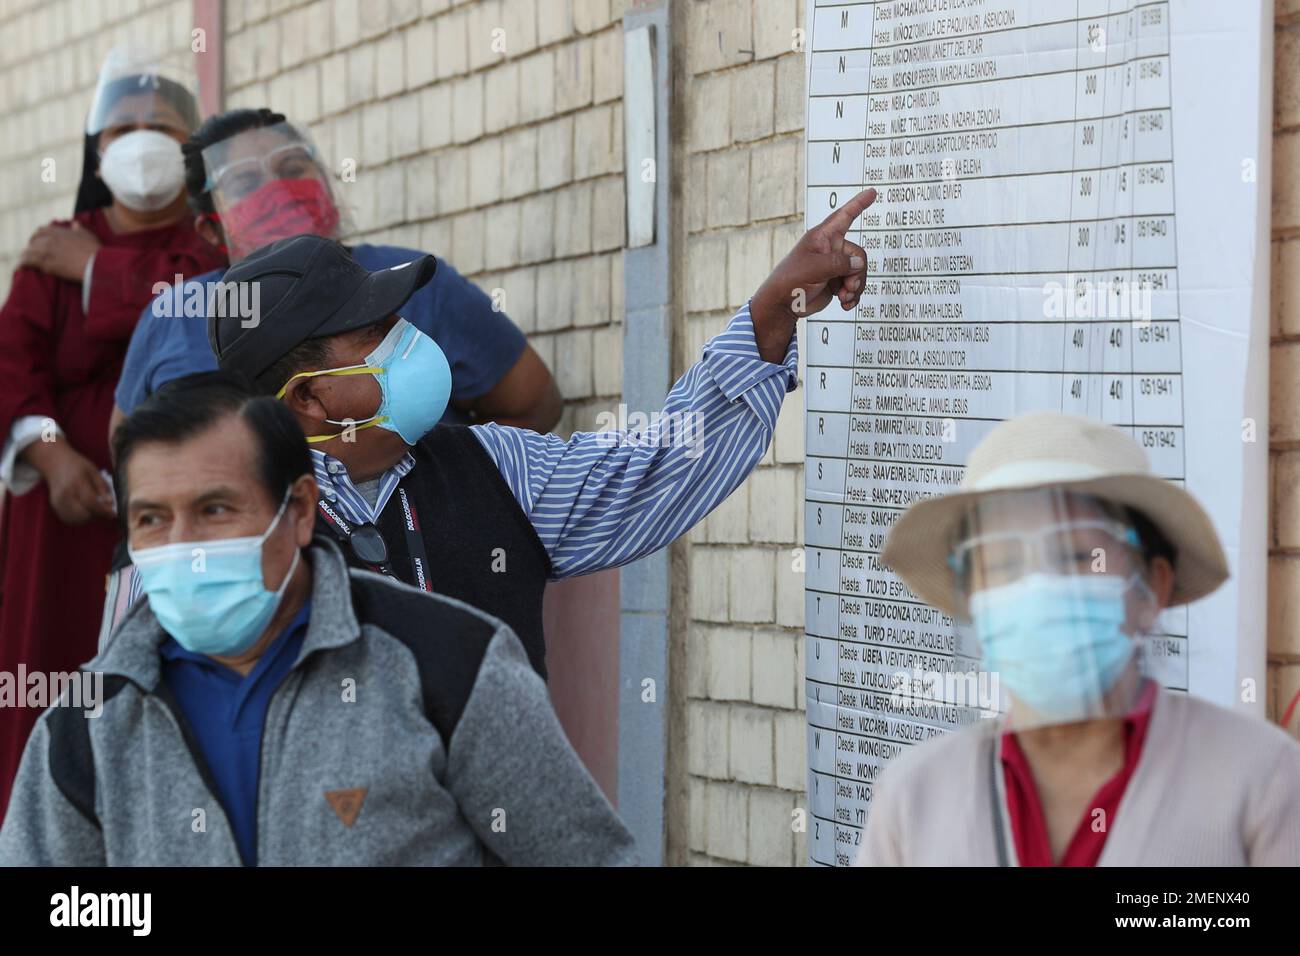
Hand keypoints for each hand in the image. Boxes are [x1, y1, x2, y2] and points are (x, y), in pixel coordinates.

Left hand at [18, 222, 101, 282]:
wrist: (95, 264)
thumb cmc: (95, 251)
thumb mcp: (88, 235)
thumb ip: (78, 229)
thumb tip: (75, 224)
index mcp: (59, 232)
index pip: (41, 231)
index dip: (36, 236)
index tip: (35, 241)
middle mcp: (50, 239)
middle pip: (33, 242)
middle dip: (31, 247)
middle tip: (31, 254)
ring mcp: (47, 251)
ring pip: (29, 252)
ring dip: (26, 256)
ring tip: (24, 262)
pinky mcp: (46, 263)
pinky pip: (28, 261)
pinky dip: (23, 263)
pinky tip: (21, 267)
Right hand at [22, 440, 114, 524]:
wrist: (54, 462)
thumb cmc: (77, 466)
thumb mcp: (94, 471)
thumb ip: (103, 487)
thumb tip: (111, 503)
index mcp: (76, 483)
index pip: (91, 502)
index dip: (104, 511)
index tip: (115, 514)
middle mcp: (65, 494)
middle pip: (84, 514)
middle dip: (98, 515)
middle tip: (107, 511)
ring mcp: (58, 502)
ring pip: (78, 519)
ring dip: (90, 518)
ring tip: (96, 509)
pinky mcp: (55, 507)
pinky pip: (71, 519)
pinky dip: (81, 518)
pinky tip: (86, 510)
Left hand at [749, 187, 876, 362]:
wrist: (783, 305)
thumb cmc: (790, 280)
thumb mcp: (814, 269)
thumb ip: (838, 264)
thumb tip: (859, 264)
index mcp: (823, 237)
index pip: (844, 216)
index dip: (859, 204)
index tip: (872, 192)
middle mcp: (831, 249)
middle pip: (858, 255)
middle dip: (857, 273)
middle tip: (848, 287)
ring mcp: (834, 266)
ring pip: (859, 271)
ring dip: (856, 286)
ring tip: (844, 297)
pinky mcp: (836, 282)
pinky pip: (855, 285)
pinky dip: (853, 296)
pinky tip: (845, 303)